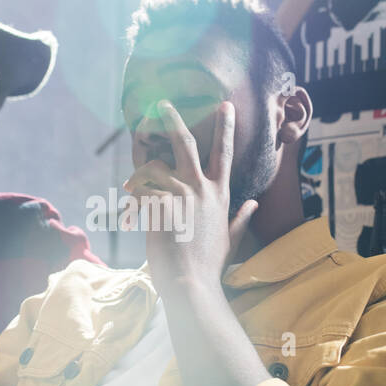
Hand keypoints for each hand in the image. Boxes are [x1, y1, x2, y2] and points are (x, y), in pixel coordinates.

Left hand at [123, 100, 256, 296]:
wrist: (192, 283)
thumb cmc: (210, 264)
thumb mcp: (231, 238)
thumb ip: (242, 217)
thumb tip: (255, 204)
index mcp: (219, 194)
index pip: (225, 152)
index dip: (226, 126)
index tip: (225, 105)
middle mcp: (201, 188)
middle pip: (185, 143)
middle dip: (173, 119)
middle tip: (162, 103)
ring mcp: (180, 194)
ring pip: (154, 166)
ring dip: (140, 170)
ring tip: (132, 181)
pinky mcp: (160, 204)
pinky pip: (140, 190)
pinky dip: (133, 197)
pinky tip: (131, 209)